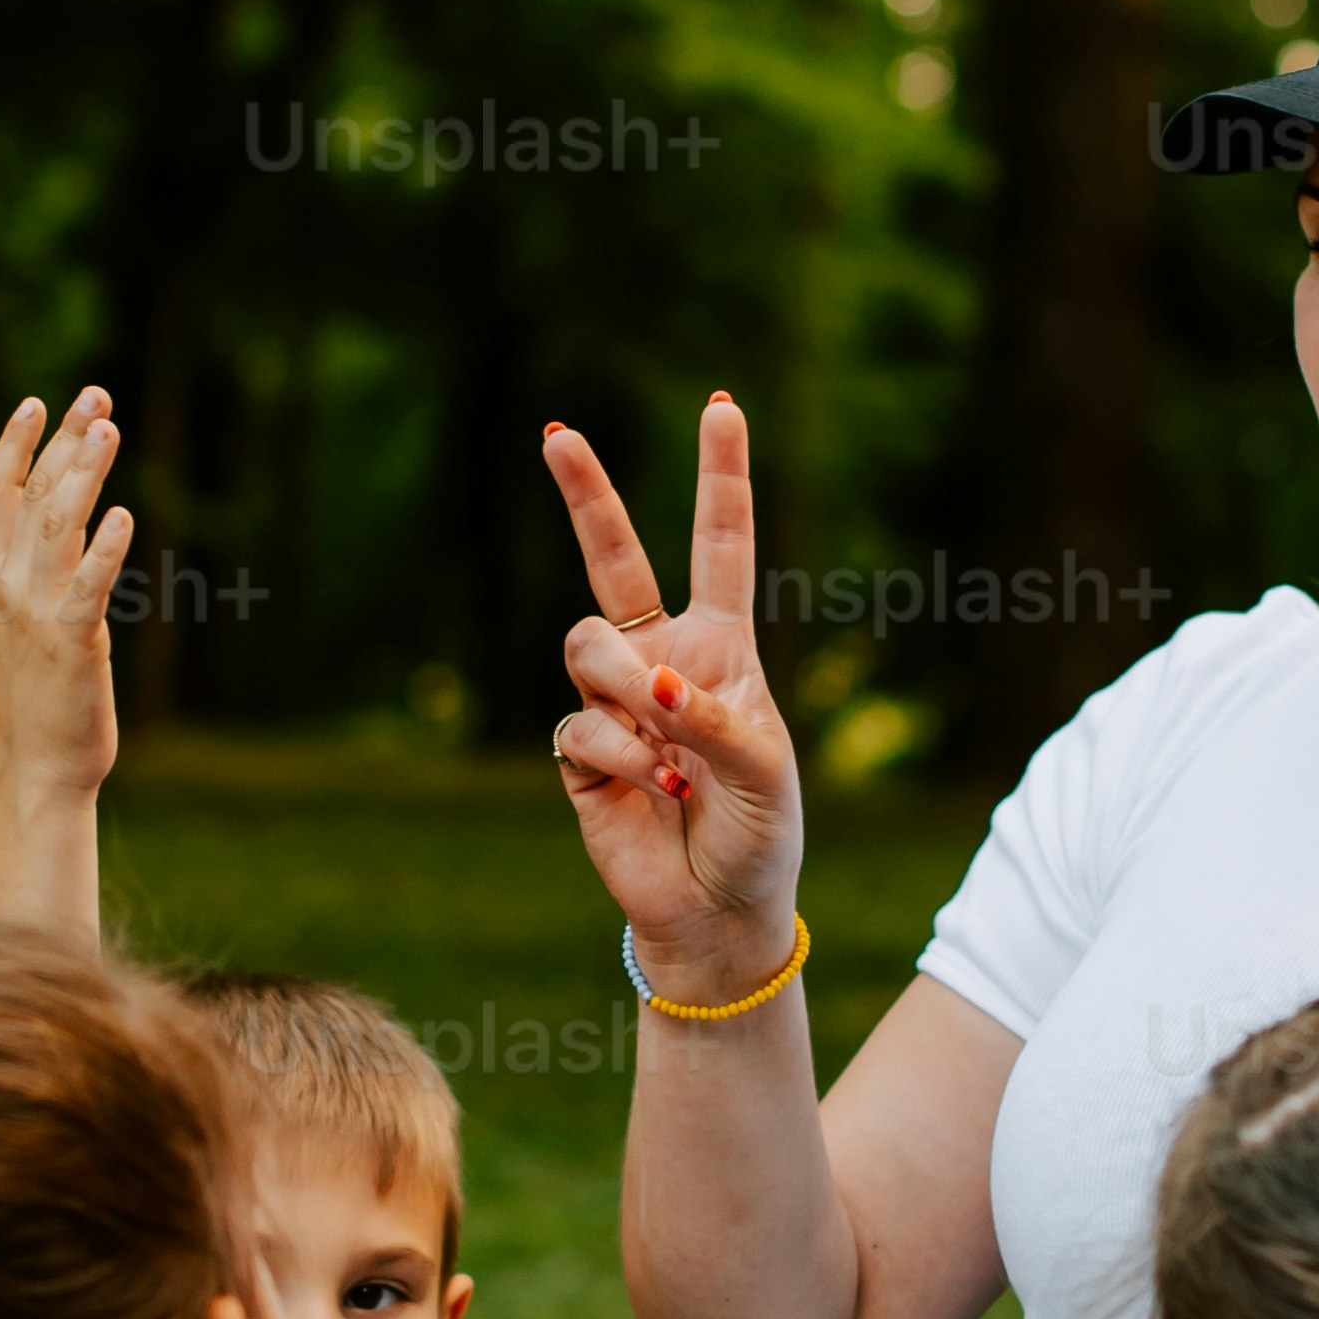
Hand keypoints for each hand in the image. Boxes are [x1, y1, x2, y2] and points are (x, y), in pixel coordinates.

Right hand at [0, 387, 130, 808]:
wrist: (38, 764)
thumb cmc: (30, 691)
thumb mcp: (2, 619)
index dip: (15, 446)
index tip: (38, 402)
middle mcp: (9, 587)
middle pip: (33, 496)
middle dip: (64, 442)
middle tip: (96, 394)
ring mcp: (37, 614)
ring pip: (59, 527)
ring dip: (84, 475)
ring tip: (108, 430)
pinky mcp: (72, 642)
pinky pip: (88, 587)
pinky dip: (104, 550)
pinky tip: (125, 516)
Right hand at [541, 395, 804, 994]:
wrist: (717, 913)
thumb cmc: (760, 834)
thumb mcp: (763, 770)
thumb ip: (711, 716)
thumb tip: (651, 679)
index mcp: (723, 645)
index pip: (720, 545)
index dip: (720, 476)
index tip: (721, 406)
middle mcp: (662, 659)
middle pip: (613, 560)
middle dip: (586, 494)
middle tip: (555, 433)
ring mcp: (615, 704)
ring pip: (586, 646)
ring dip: (627, 688)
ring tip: (668, 747)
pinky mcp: (578, 753)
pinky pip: (580, 724)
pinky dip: (624, 758)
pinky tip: (658, 792)